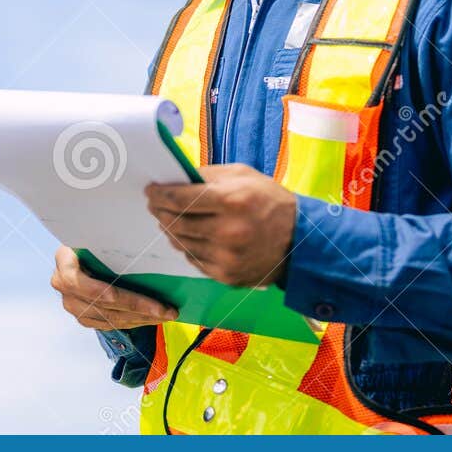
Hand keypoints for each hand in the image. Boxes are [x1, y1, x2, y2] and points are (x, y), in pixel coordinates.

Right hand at [50, 245, 177, 329]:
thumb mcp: (97, 234)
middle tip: (165, 309)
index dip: (96, 290)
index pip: (75, 279)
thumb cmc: (96, 241)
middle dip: (137, 307)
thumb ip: (111, 240)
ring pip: (110, 318)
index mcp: (64, 260)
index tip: (114, 296)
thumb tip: (146, 240)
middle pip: (102, 304)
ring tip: (167, 314)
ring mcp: (73, 305)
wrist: (83, 253)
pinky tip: (153, 318)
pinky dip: (135, 321)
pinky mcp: (85, 317)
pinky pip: (112, 324)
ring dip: (142, 318)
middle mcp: (64, 286)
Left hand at [146, 163, 296, 286]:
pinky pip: (194, 260)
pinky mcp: (227, 276)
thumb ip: (208, 176)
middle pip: (176, 223)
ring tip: (169, 220)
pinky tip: (188, 237)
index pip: (180, 199)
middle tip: (155, 205)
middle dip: (160, 212)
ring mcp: (227, 258)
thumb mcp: (243, 175)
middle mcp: (227, 232)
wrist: (300, 240)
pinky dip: (187, 247)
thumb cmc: (270, 201)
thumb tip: (175, 179)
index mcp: (231, 201)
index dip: (159, 195)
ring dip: (170, 230)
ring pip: (181, 244)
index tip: (151, 191)